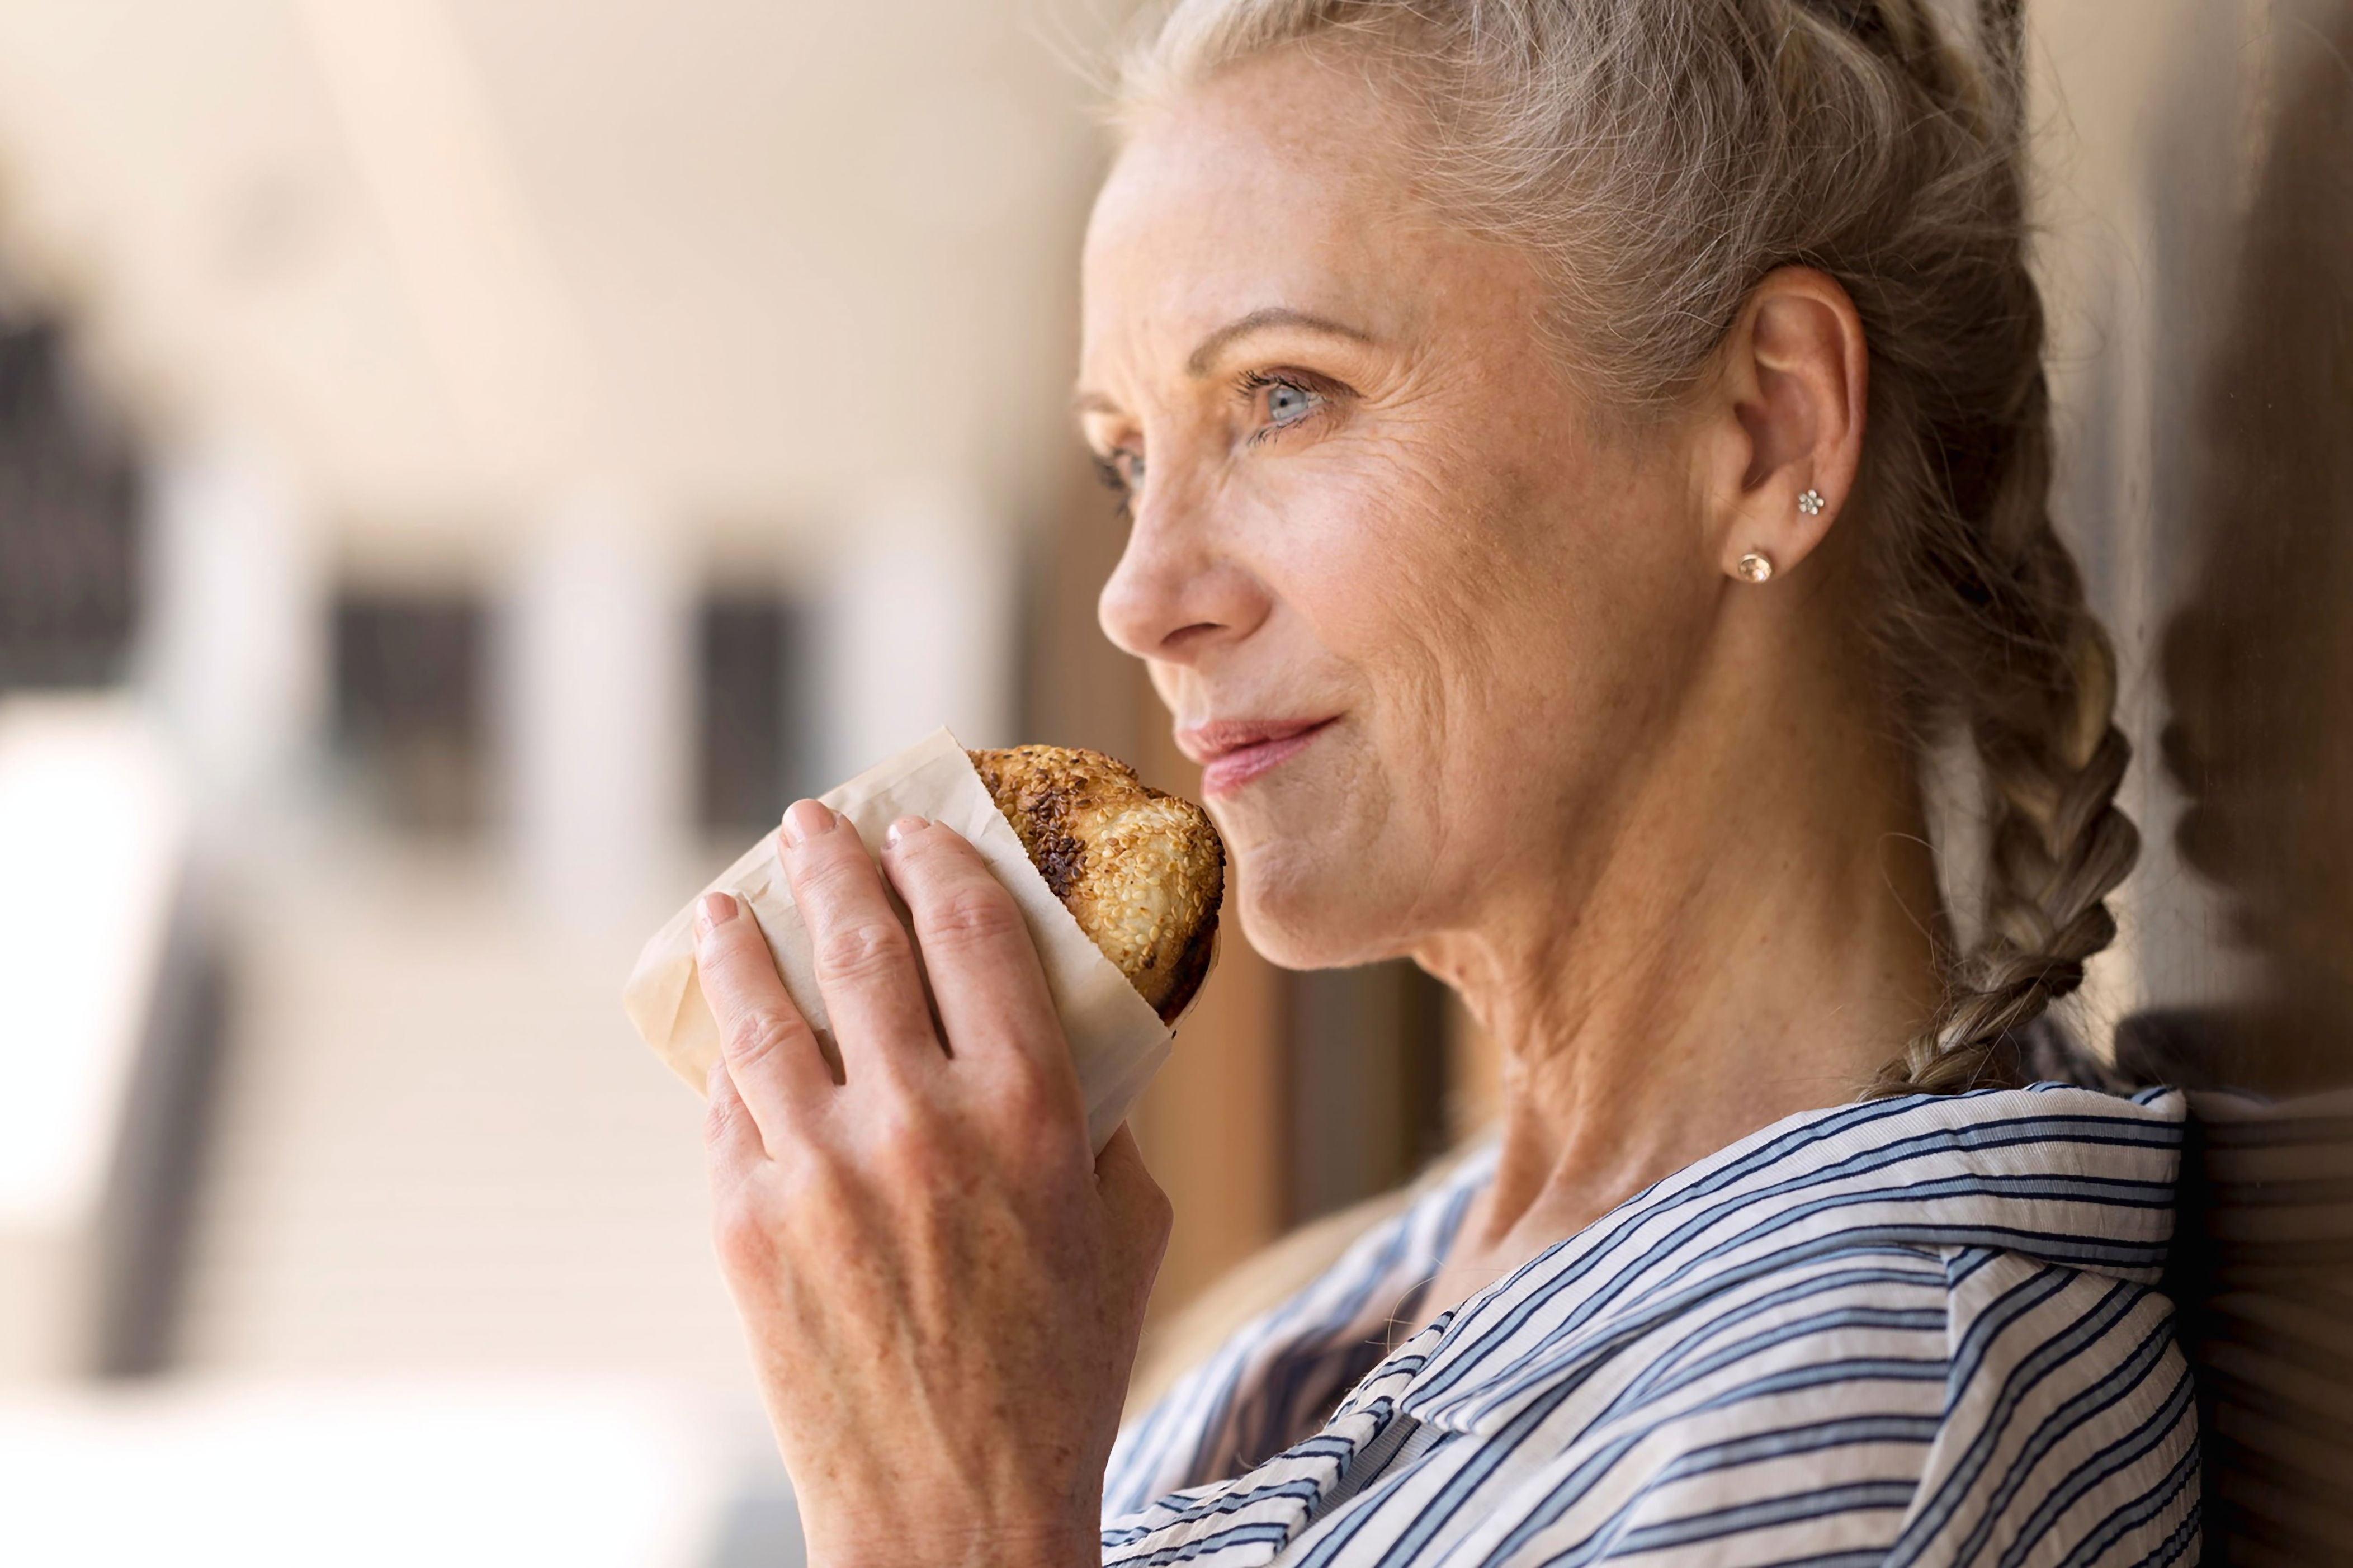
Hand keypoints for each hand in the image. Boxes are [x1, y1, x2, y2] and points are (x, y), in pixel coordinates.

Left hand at [695, 798, 1171, 1567]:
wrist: (953, 1511)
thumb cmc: (1060, 1373)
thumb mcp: (1122, 1233)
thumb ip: (1097, 1123)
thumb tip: (1068, 1040)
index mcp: (1026, 1108)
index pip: (971, 931)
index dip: (941, 859)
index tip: (918, 829)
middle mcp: (918, 1119)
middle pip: (860, 945)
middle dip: (832, 864)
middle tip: (811, 823)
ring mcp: (819, 1170)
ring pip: (765, 1016)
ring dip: (743, 942)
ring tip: (727, 904)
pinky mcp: (747, 1227)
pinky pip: (730, 1115)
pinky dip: (731, 1068)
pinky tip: (730, 1047)